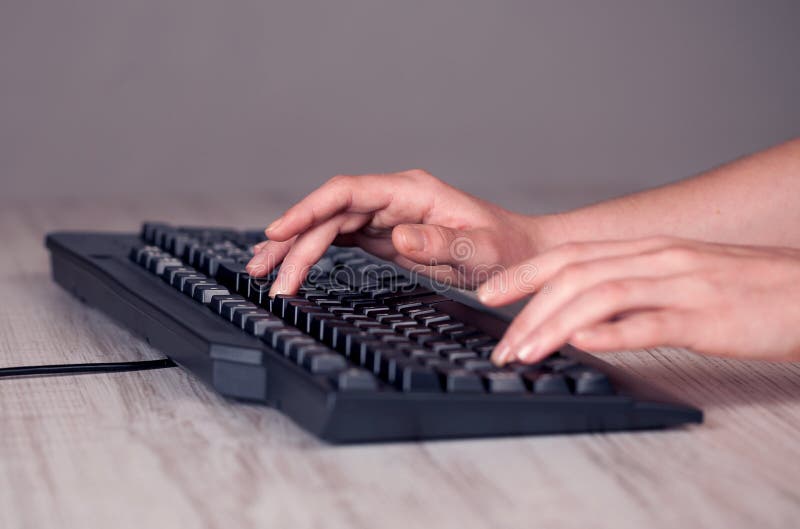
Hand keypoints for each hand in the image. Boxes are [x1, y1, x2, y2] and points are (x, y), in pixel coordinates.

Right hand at [246, 170, 542, 295]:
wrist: (518, 253)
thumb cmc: (504, 249)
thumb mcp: (480, 250)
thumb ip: (442, 242)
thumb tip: (398, 235)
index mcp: (411, 192)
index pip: (347, 192)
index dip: (309, 208)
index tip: (280, 231)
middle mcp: (392, 200)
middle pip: (329, 213)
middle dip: (294, 241)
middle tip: (265, 274)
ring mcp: (385, 216)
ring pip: (328, 226)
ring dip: (295, 248)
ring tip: (263, 271)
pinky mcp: (383, 235)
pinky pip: (339, 239)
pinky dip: (312, 253)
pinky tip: (291, 266)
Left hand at [477, 236, 799, 363]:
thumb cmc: (748, 290)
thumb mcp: (680, 280)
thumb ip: (633, 291)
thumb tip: (585, 317)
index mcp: (648, 250)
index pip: (570, 255)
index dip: (524, 274)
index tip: (488, 295)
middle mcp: (658, 259)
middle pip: (574, 276)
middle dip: (527, 310)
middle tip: (500, 344)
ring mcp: (682, 285)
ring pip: (601, 296)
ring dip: (554, 325)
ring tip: (525, 352)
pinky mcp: (708, 317)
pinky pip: (652, 322)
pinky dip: (612, 332)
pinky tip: (584, 344)